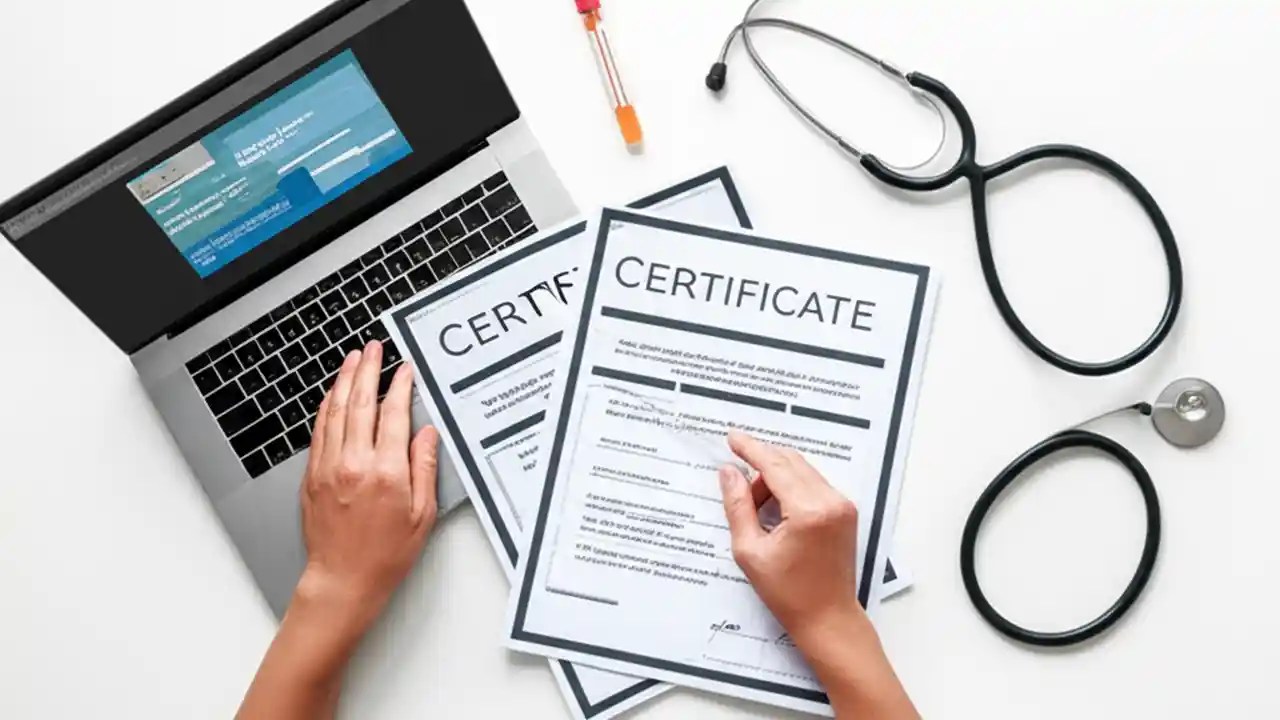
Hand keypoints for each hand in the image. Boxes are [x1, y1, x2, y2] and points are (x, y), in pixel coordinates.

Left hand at [297, 341, 438, 627]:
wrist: (343, 580)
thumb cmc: (385, 554)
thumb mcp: (422, 515)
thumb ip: (424, 468)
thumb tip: (427, 434)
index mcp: (386, 473)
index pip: (393, 415)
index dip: (400, 387)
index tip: (404, 370)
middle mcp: (354, 464)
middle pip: (360, 403)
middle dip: (368, 370)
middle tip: (374, 348)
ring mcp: (329, 468)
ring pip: (335, 411)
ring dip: (344, 381)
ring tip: (352, 360)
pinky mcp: (313, 476)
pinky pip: (319, 431)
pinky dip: (327, 407)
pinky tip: (333, 395)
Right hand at [718, 430, 860, 641]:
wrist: (828, 618)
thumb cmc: (789, 593)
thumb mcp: (750, 551)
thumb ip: (738, 506)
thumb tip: (729, 473)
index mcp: (808, 511)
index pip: (775, 465)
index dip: (751, 449)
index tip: (732, 438)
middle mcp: (830, 501)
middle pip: (790, 462)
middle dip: (761, 465)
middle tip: (737, 481)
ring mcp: (842, 505)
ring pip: (802, 471)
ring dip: (776, 477)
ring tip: (755, 507)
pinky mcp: (845, 512)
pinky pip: (814, 484)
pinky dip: (791, 488)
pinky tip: (775, 510)